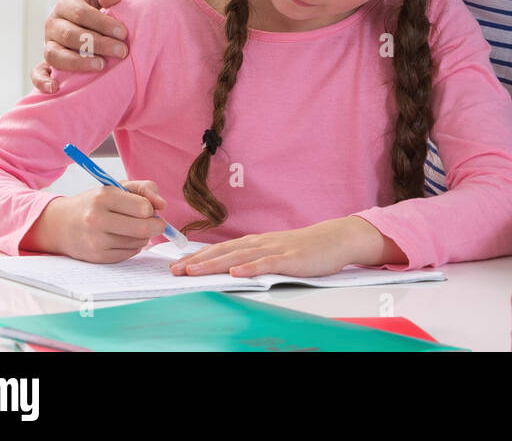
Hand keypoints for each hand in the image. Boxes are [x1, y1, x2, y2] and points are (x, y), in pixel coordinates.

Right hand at [26, 180, 167, 262]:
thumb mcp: (117, 187)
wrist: (61, 224)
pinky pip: (130, 253)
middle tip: (155, 222)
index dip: (152, 208)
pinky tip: (123, 238)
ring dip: (144, 236)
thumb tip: (163, 205)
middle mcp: (97, 219)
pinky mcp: (98, 257)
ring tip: (132, 227)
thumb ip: (145, 189)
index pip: (144, 207)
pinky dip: (133, 246)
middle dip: (156, 225)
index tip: (148, 208)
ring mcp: (96, 241)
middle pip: (144, 228)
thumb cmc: (95, 203)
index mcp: (104, 197)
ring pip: (140, 242)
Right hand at [31, 0, 128, 93]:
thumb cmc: (98, 6)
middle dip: (98, 44)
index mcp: (66, 5)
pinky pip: (37, 72)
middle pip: (71, 35)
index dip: (102, 23)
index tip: (123, 33)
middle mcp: (54, 25)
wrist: (85, 19)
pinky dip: (42, 81)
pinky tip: (55, 88)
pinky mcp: (46, 62)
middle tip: (122, 51)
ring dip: (78, 62)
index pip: (81, 13)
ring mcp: (48, 44)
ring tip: (101, 65)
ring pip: (55, 55)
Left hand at [169, 218, 372, 278]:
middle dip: (197, 261)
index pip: (221, 249)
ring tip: (194, 271)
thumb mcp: (276, 251)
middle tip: (175, 270)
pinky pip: (267, 263)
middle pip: (224, 252)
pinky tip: (236, 272)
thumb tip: (229, 267)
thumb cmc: (306, 248)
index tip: (176, 265)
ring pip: (240, 256)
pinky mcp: (291, 258)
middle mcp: (261, 243)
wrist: (336, 238)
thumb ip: (254, 257)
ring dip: (214, 263)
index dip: (198, 257)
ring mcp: (276, 249)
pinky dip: (250, 267)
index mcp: (256, 242)